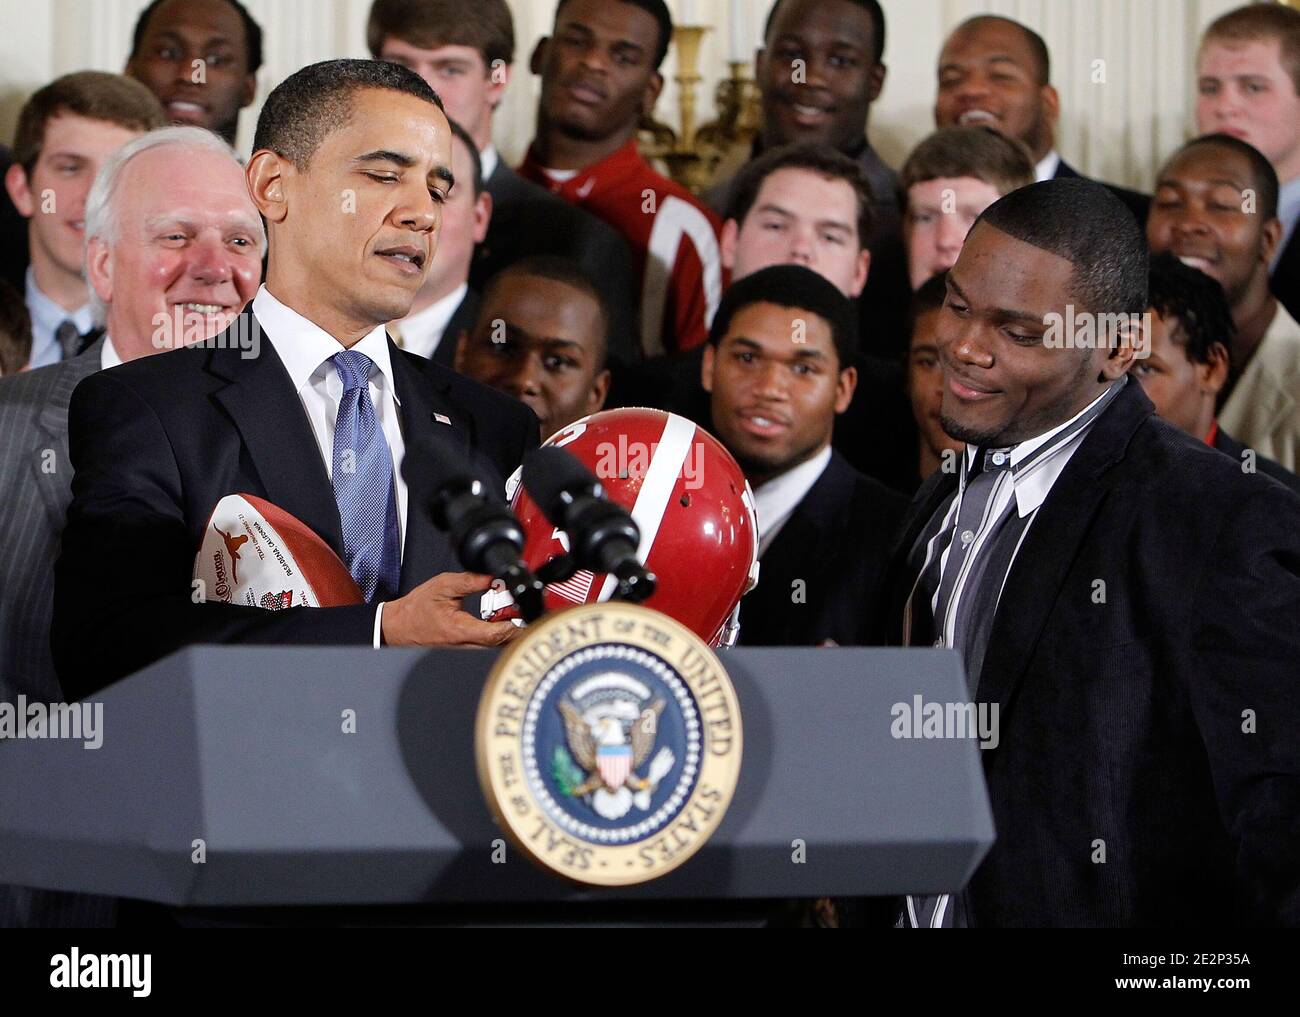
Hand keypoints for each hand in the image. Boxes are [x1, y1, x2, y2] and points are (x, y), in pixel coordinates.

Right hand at [380, 572, 520, 646]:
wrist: (401, 624)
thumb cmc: (417, 608)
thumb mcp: (444, 585)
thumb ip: (471, 580)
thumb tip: (494, 576)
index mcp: (459, 629)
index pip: (495, 634)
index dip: (514, 624)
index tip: (523, 611)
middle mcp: (466, 643)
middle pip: (502, 642)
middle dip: (518, 626)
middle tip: (524, 608)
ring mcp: (468, 647)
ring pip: (498, 644)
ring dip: (511, 630)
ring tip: (514, 610)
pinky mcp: (468, 646)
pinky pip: (491, 643)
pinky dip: (501, 632)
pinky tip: (503, 617)